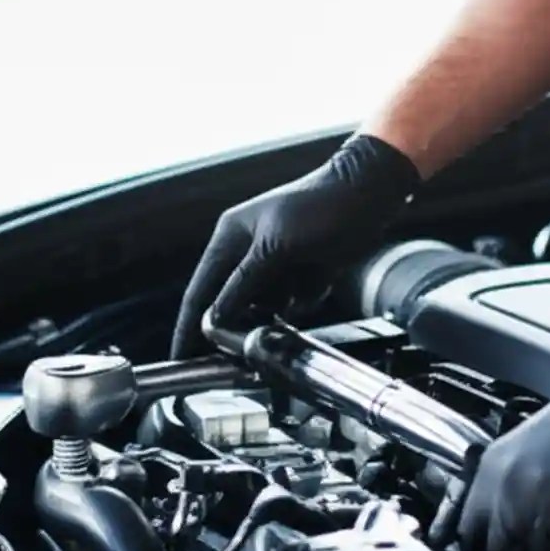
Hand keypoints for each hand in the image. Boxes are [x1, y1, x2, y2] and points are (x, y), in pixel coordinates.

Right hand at [170, 135, 418, 358]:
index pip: (200, 290)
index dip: (189, 325)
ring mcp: (277, 264)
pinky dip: (304, 301)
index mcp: (231, 238)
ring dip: (276, 314)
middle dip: (241, 322)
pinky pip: (295, 303)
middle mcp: (249, 253)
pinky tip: (318, 282)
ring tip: (291, 300)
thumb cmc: (318, 206)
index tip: (181, 356)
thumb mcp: (274, 247)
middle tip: (246, 343)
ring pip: (264, 307)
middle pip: (231, 303)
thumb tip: (215, 317)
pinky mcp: (303, 273)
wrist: (368, 194)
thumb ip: (243, 284)